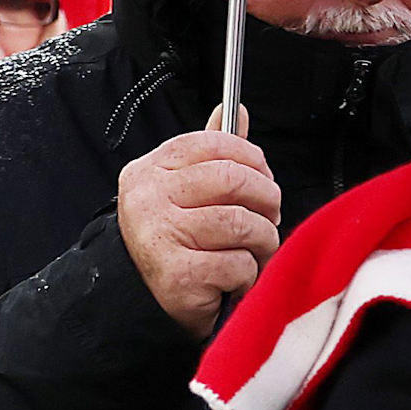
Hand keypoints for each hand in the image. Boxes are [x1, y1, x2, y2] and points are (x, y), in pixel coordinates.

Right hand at [116, 130, 282, 339]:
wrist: (144, 296)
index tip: (262, 178)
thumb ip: (213, 152)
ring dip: (263, 242)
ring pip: (244, 224)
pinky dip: (248, 274)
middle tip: (266, 219)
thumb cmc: (177, 238)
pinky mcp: (177, 274)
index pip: (216, 143)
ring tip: (252, 251)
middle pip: (236, 180)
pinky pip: (239, 264)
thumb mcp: (187, 188)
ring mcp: (159, 236)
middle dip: (266, 202)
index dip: (253, 160)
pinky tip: (232, 278)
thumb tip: (239, 113)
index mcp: (151, 169)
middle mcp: (148, 199)